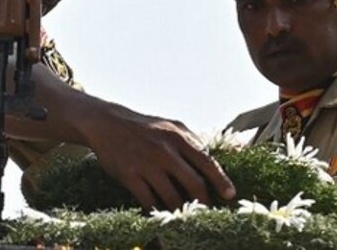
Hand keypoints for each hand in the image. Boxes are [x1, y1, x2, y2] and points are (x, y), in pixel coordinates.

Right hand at [83, 104, 234, 208]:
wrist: (106, 123)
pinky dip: (158, 210)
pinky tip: (161, 211)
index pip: (207, 162)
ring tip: (184, 214)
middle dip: (203, 201)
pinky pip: (149, 201)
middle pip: (194, 184)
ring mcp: (146, 164)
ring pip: (173, 198)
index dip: (221, 181)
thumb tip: (219, 157)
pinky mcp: (130, 176)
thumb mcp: (170, 125)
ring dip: (181, 210)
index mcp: (177, 136)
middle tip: (206, 210)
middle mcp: (164, 150)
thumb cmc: (144, 127)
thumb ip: (193, 140)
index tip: (230, 195)